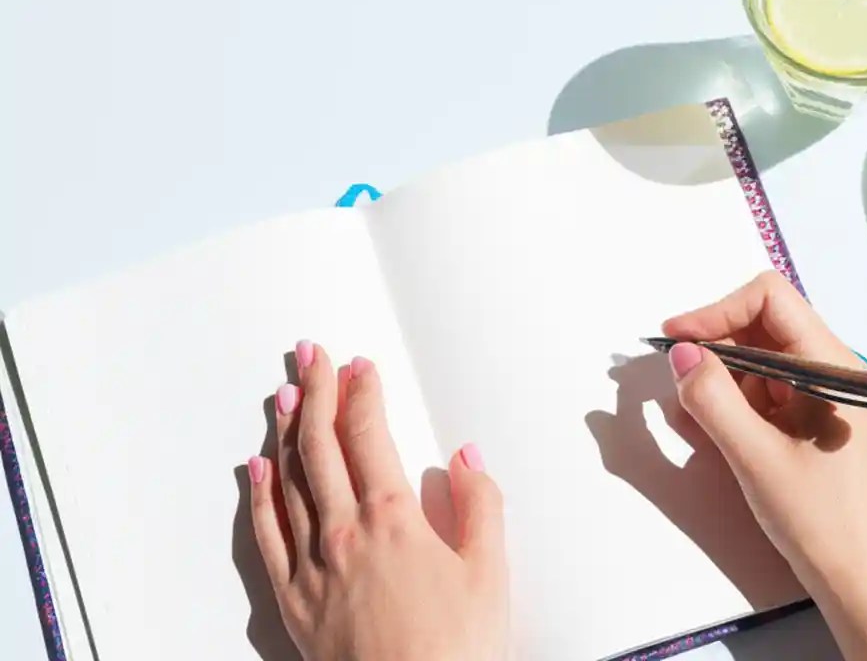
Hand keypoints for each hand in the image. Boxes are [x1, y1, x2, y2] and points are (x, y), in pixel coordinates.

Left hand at [248, 341, 506, 660]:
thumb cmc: (454, 650)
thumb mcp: (490, 572)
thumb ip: (479, 504)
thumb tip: (465, 455)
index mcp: (393, 519)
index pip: (368, 436)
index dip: (362, 393)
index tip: (360, 366)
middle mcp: (344, 532)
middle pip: (320, 445)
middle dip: (315, 392)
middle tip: (311, 355)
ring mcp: (312, 564)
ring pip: (289, 480)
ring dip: (285, 431)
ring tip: (284, 394)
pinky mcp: (292, 599)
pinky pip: (267, 533)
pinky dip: (260, 494)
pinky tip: (257, 469)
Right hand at [662, 272, 866, 660]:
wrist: (863, 586)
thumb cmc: (818, 520)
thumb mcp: (754, 458)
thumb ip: (712, 398)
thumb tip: (681, 352)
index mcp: (834, 367)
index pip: (771, 300)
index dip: (717, 311)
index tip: (675, 341)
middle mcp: (837, 374)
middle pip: (767, 330)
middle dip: (716, 349)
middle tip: (675, 382)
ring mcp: (832, 403)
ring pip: (766, 367)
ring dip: (724, 382)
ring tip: (690, 416)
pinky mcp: (822, 430)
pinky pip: (775, 400)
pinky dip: (741, 408)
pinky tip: (714, 431)